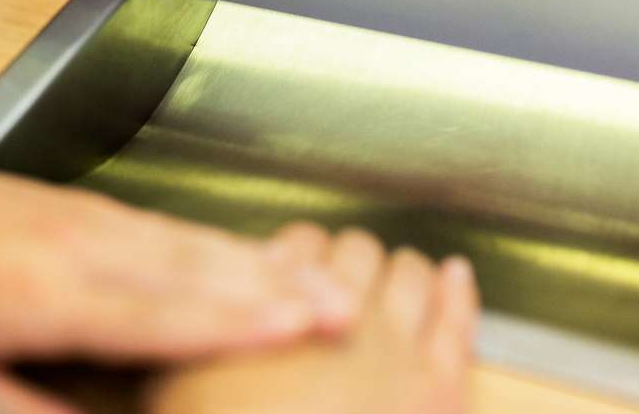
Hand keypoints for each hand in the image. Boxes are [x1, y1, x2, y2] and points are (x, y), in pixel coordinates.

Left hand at [0, 137, 357, 365]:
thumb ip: (13, 403)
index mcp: (39, 293)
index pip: (151, 315)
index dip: (228, 325)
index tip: (293, 330)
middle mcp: (79, 248)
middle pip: (192, 273)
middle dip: (276, 292)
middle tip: (347, 308)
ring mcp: (91, 221)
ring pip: (194, 246)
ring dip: (267, 267)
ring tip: (330, 283)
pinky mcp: (94, 210)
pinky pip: (174, 230)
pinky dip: (230, 247)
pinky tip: (264, 259)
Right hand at [147, 225, 479, 413]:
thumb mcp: (181, 390)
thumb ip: (200, 337)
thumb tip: (206, 306)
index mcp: (280, 314)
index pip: (299, 247)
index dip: (300, 254)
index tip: (297, 267)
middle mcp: (339, 319)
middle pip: (353, 251)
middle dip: (347, 260)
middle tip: (341, 280)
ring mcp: (396, 352)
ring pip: (408, 273)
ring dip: (399, 270)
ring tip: (394, 277)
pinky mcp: (438, 390)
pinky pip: (457, 320)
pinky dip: (457, 290)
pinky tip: (455, 277)